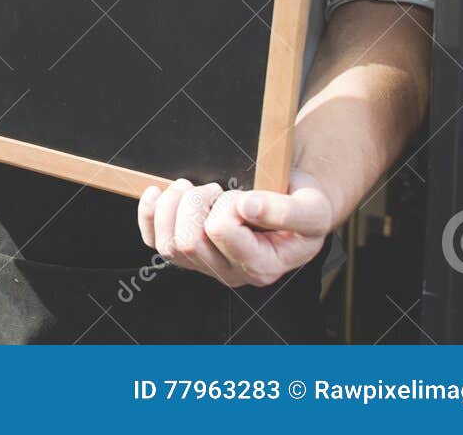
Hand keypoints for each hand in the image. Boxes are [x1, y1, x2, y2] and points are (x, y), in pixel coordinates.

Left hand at [137, 170, 334, 287]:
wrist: (294, 205)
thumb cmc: (303, 208)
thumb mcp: (312, 210)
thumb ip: (287, 211)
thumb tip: (248, 207)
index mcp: (261, 266)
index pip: (220, 231)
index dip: (226, 204)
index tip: (242, 197)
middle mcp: (231, 272)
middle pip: (187, 241)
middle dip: (196, 202)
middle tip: (217, 191)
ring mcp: (206, 265)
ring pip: (166, 242)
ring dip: (174, 205)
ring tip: (198, 190)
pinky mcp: (187, 254)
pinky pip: (152, 240)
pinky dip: (149, 212)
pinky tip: (158, 192)